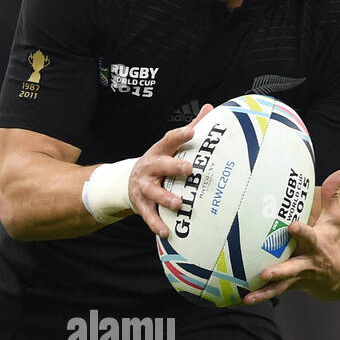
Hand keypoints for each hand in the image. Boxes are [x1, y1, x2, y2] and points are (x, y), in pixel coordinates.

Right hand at [129, 105, 213, 236]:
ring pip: (153, 192)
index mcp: (159, 151)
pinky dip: (156, 224)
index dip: (180, 136)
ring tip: (179, 204)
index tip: (192, 131)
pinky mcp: (142, 205)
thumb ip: (190, 128)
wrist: (130, 181)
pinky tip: (167, 232)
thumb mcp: (170, 145)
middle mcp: (150, 168)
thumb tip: (209, 107)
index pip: (169, 140)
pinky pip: (149, 215)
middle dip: (173, 167)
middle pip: (161, 165)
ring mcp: (144, 187)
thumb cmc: (159, 161)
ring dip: (165, 198)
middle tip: (189, 169)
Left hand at [243, 168, 339, 303]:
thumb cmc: (333, 240)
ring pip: (280, 286)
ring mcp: (297, 277)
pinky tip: (241, 301)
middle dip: (280, 271)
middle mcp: (306, 263)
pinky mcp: (289, 286)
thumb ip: (333, 195)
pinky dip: (258, 297)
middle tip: (266, 273)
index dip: (301, 231)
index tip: (292, 226)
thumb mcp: (335, 218)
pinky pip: (272, 293)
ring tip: (248, 298)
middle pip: (293, 268)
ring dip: (264, 293)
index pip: (308, 236)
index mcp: (316, 244)